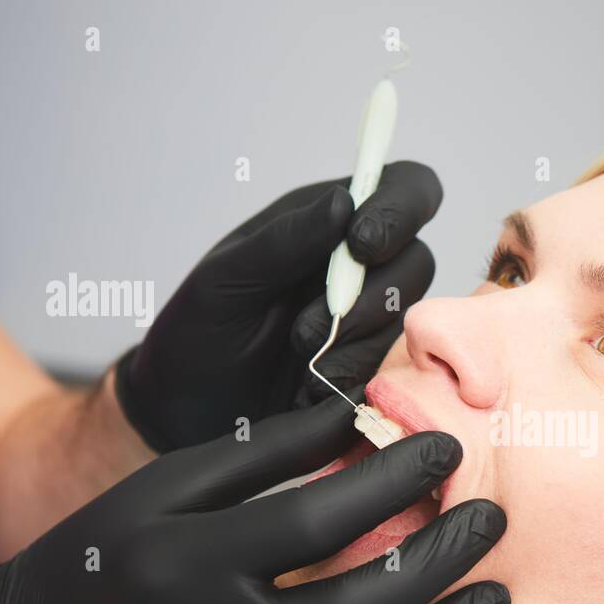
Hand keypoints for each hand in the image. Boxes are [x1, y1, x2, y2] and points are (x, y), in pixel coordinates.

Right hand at [0, 396, 508, 603]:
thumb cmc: (117, 549)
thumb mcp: (172, 480)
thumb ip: (266, 449)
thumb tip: (359, 413)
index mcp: (198, 559)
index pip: (319, 517)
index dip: (396, 479)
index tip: (450, 450)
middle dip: (439, 561)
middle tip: (491, 522)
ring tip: (493, 601)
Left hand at [114, 161, 441, 451]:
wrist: (185, 414)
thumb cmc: (199, 334)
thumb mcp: (227, 280)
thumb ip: (285, 240)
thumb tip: (344, 201)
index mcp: (328, 223)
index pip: (403, 189)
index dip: (400, 209)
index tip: (362, 245)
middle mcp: (362, 266)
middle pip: (417, 261)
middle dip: (370, 298)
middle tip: (307, 330)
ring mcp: (372, 320)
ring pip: (407, 320)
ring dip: (356, 344)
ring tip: (301, 360)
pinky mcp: (373, 369)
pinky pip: (393, 367)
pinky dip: (353, 377)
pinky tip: (311, 388)